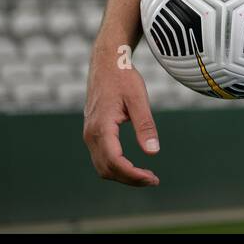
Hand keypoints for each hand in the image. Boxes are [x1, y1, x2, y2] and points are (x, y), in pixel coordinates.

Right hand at [82, 47, 161, 186]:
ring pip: (102, 166)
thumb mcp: (138, 99)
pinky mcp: (92, 133)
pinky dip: (116, 167)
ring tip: (146, 175)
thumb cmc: (123, 78)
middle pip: (107, 169)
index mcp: (101, 127)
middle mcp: (91, 134)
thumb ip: (145, 126)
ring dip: (123, 175)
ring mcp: (89, 134)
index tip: (153, 178)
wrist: (106, 63)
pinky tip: (132, 166)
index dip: (133, 175)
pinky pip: (101, 158)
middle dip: (130, 179)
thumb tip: (152, 152)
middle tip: (153, 179)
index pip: (115, 162)